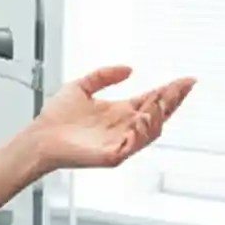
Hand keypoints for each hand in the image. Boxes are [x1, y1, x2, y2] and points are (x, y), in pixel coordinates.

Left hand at [26, 66, 195, 174]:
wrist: (38, 137)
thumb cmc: (55, 119)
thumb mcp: (82, 86)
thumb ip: (104, 75)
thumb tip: (129, 69)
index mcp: (119, 113)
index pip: (152, 101)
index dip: (170, 91)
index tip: (186, 81)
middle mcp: (123, 128)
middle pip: (158, 115)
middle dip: (171, 102)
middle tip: (180, 88)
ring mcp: (119, 143)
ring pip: (150, 132)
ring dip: (159, 116)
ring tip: (160, 101)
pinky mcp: (110, 155)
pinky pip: (132, 147)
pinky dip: (140, 134)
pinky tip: (142, 119)